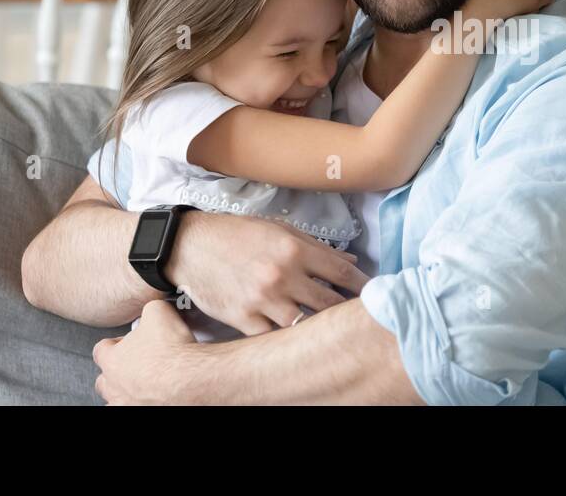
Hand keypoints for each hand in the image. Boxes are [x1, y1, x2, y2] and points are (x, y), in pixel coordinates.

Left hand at [94, 299, 199, 404]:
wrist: (191, 377)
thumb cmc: (173, 350)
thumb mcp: (158, 311)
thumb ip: (149, 310)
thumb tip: (151, 311)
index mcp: (112, 360)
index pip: (101, 350)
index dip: (114, 343)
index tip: (128, 340)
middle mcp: (115, 386)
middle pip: (103, 381)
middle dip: (115, 371)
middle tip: (134, 363)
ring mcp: (128, 404)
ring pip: (115, 401)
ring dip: (124, 392)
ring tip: (142, 383)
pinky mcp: (145, 412)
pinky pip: (134, 407)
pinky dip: (141, 402)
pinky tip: (155, 395)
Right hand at [168, 210, 368, 333]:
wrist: (191, 246)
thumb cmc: (237, 234)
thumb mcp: (279, 229)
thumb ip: (317, 246)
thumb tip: (351, 261)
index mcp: (294, 249)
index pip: (341, 273)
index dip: (362, 286)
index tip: (374, 294)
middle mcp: (282, 275)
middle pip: (328, 303)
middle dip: (345, 310)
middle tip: (355, 316)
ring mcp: (262, 300)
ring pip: (304, 325)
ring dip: (316, 326)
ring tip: (327, 329)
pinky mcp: (243, 319)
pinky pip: (273, 337)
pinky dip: (285, 336)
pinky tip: (294, 336)